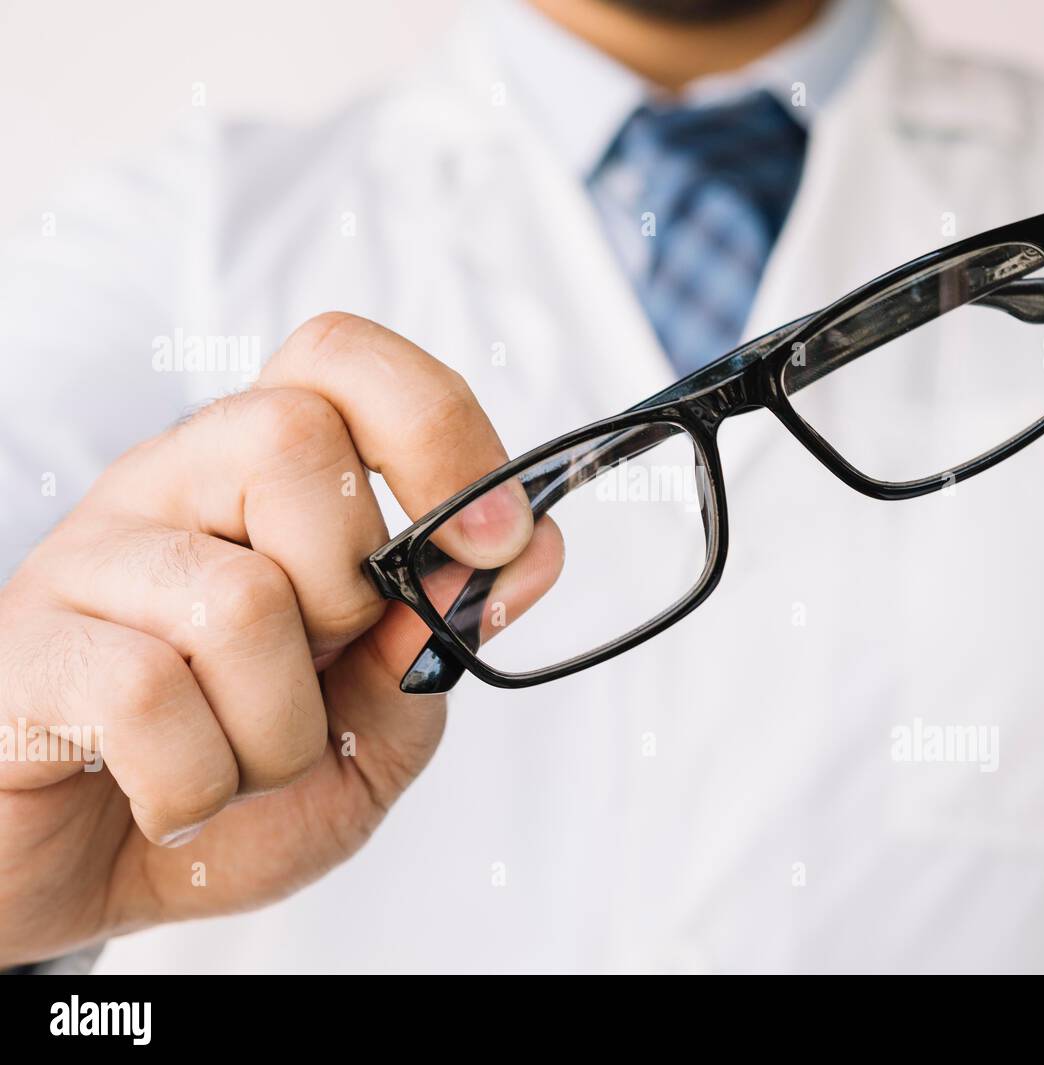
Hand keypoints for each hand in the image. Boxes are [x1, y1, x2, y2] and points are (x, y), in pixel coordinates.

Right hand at [0, 313, 553, 965]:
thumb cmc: (238, 781)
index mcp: (263, 480)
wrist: (91, 876)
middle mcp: (172, 486)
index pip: (340, 358)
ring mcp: (88, 557)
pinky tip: (170, 797)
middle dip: (348, 592)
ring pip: (242, 597)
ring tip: (240, 764)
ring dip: (279, 735)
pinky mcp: (25, 647)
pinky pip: (149, 697)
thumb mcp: (373, 724)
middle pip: (291, 436)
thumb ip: (440, 636)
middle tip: (313, 670)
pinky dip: (198, 785)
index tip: (496, 538)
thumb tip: (535, 549)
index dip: (437, 428)